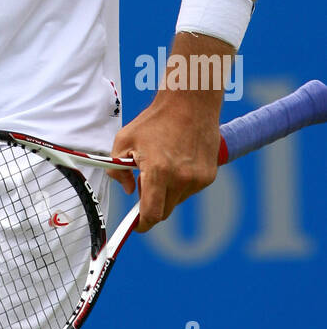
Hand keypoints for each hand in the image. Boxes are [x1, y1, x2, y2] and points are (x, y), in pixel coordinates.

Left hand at [106, 87, 221, 232]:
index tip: (137, 224)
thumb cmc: (155, 120)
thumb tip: (129, 190)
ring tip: (163, 166)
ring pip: (177, 200)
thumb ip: (117, 169)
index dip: (142, 223)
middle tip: (144, 189)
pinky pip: (190, 190)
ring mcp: (197, 179)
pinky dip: (181, 184)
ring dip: (167, 193)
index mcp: (159, 171)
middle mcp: (181, 179)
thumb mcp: (124, 139)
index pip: (152, 213)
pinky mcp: (209, 176)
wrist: (190, 103)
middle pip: (165, 211)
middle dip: (152, 206)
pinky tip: (177, 162)